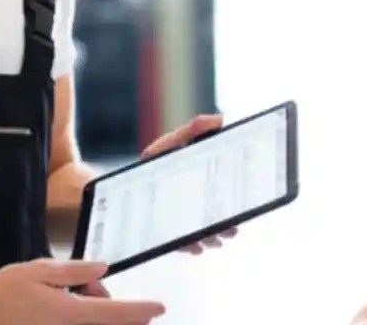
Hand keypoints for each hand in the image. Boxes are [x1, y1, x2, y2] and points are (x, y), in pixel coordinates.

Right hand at [0, 258, 164, 323]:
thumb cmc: (0, 293)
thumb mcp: (38, 271)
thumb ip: (74, 270)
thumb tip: (103, 268)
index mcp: (69, 312)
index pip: (118, 313)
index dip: (142, 310)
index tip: (159, 307)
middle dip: (115, 311)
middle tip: (91, 288)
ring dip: (96, 317)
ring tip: (70, 300)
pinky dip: (78, 322)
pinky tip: (55, 311)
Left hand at [140, 114, 238, 253]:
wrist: (125, 180)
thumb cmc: (155, 161)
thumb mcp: (172, 142)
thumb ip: (194, 129)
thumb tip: (220, 119)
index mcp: (205, 183)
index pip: (227, 194)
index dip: (237, 201)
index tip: (242, 204)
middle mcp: (199, 205)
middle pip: (221, 219)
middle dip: (229, 225)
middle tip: (231, 227)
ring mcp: (187, 221)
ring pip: (207, 235)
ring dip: (214, 238)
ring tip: (213, 237)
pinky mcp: (171, 235)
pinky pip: (185, 245)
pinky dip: (192, 246)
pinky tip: (195, 246)